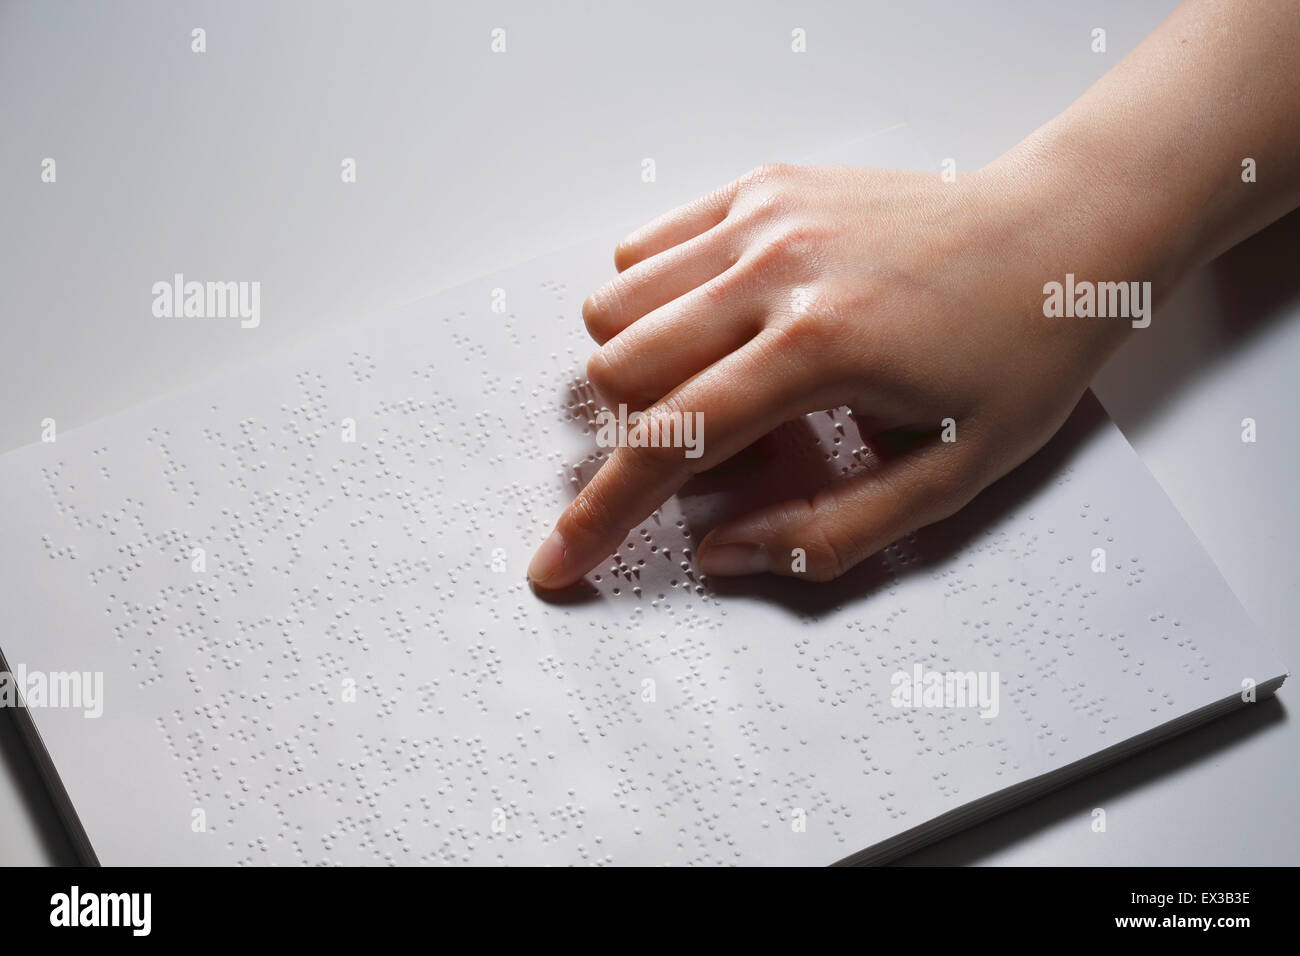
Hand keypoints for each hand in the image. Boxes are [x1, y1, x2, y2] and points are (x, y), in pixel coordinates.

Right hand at [526, 159, 1142, 587]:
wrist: (1064, 231)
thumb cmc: (1020, 353)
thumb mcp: (951, 478)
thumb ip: (828, 531)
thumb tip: (718, 551)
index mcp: (820, 349)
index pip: (670, 443)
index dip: (602, 516)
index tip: (558, 561)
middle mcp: (776, 270)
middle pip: (617, 369)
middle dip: (634, 434)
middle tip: (707, 450)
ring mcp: (764, 218)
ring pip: (614, 304)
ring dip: (637, 365)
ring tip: (716, 382)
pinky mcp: (763, 187)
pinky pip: (647, 246)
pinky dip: (653, 298)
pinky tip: (716, 323)